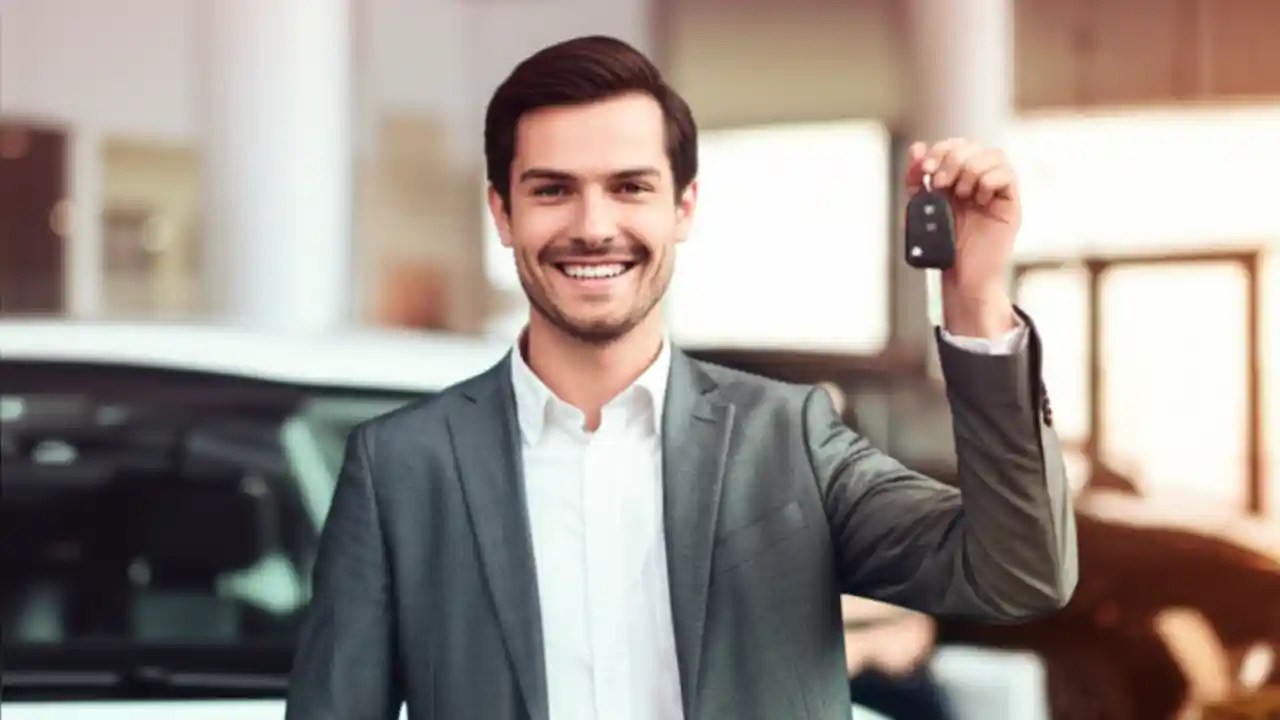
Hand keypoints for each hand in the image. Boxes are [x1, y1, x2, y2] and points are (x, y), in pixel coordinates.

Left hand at [906, 139, 1018, 337]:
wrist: (960, 275)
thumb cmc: (944, 245)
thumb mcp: (921, 208)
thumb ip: (916, 180)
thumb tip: (916, 148)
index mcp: (957, 177)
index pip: (955, 145)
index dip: (940, 149)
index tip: (926, 169)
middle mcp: (978, 179)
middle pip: (973, 145)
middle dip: (952, 159)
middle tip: (941, 183)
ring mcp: (995, 189)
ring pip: (993, 155)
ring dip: (971, 169)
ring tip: (961, 194)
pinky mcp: (1010, 203)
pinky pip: (1007, 175)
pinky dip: (989, 181)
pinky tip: (979, 200)